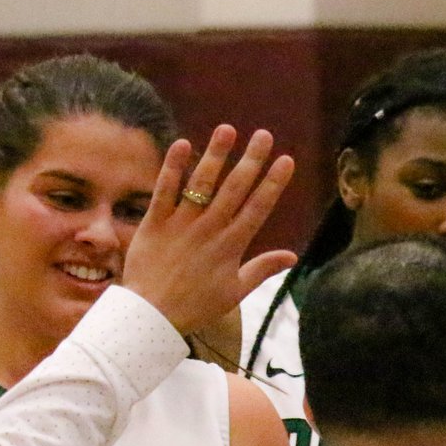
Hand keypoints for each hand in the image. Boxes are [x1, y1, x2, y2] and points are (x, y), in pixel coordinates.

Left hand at [121, 126, 296, 335]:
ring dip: (215, 155)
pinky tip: (183, 144)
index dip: (273, 183)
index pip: (258, 208)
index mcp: (232, 246)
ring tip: (228, 130)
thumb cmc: (196, 306)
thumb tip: (292, 257)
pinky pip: (164, 191)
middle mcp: (209, 230)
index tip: (286, 160)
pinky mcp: (154, 223)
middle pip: (235, 189)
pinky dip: (173, 168)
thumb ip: (262, 269)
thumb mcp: (236, 292)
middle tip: (264, 135)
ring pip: (202, 184)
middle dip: (251, 160)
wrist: (153, 316)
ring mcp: (181, 224)